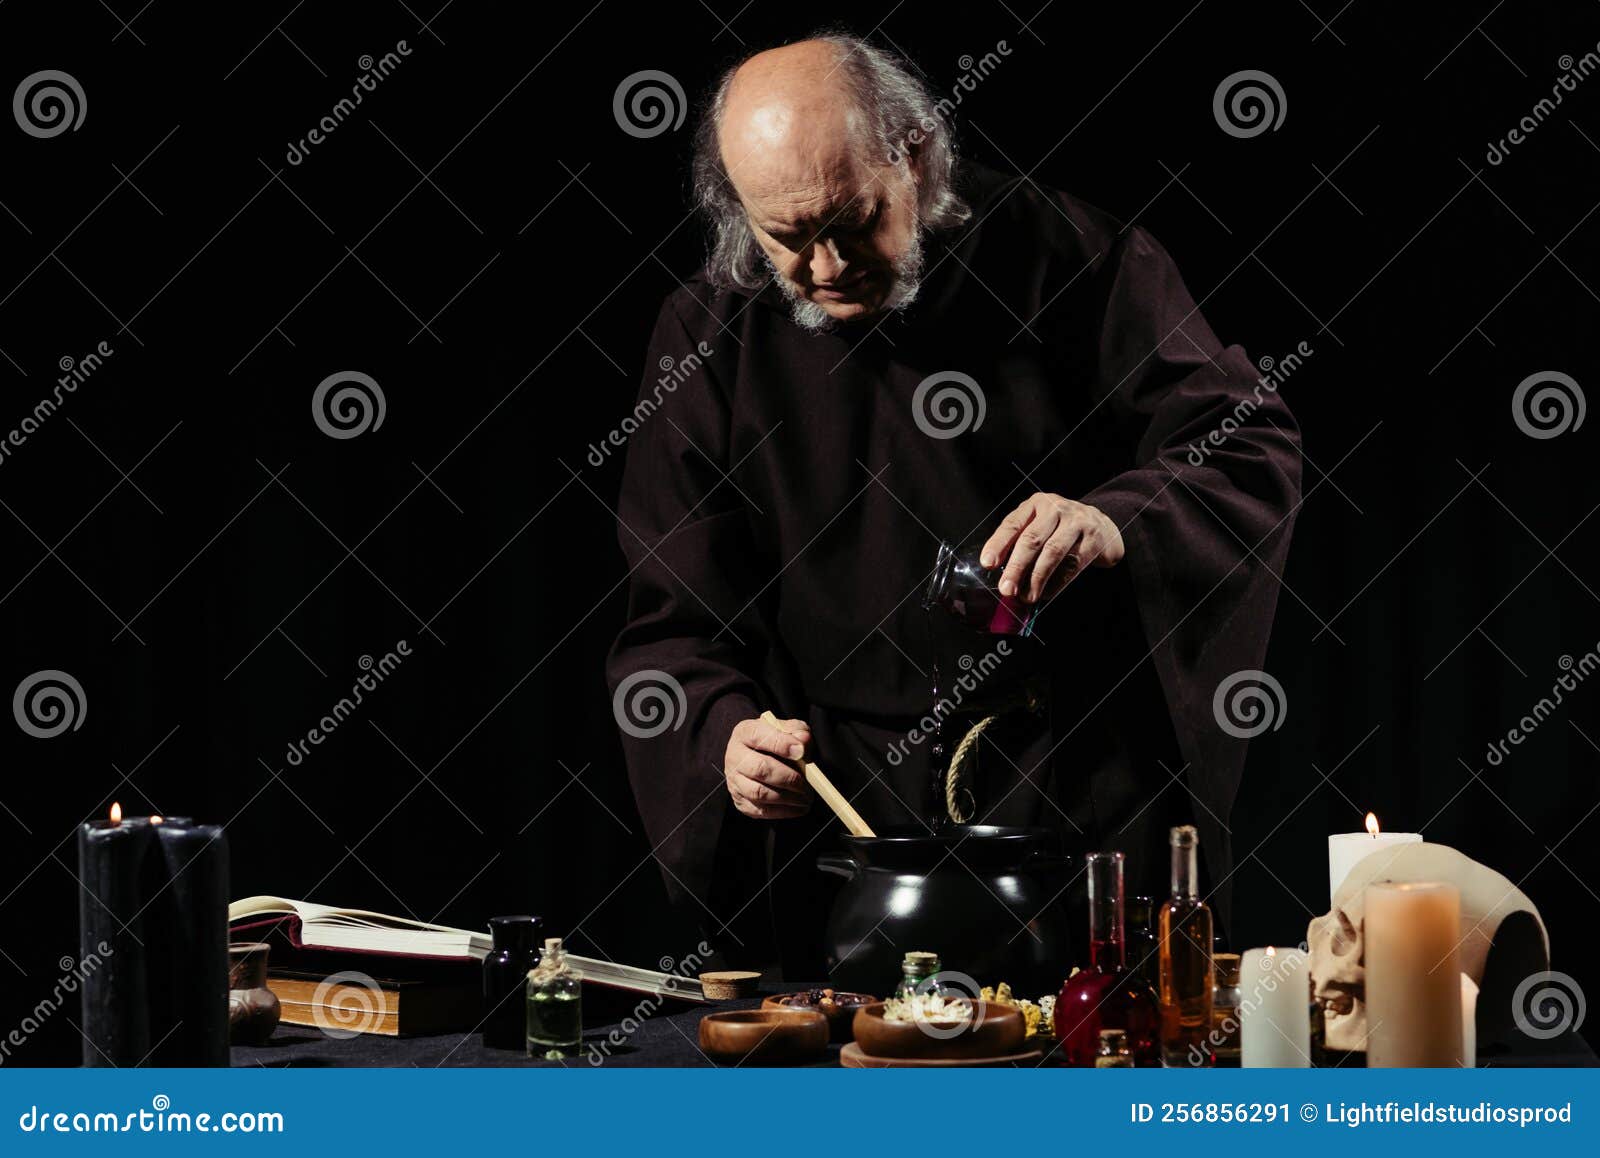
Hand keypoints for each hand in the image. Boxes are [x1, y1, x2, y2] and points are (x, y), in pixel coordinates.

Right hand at [724, 716, 812, 818]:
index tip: (801, 752)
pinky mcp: (740, 801)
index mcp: (745, 733)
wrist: (759, 757)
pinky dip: (783, 811)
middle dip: (788, 778)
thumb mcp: (786, 729)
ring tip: (806, 797)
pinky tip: (798, 807)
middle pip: (760, 769)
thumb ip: (796, 731)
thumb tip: (803, 741)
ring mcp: (734, 781)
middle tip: (807, 783)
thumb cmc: (776, 742)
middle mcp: (735, 757)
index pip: (759, 737)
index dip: (781, 744)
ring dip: (787, 798)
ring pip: (759, 793)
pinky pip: (760, 811)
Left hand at [980, 494, 1124, 603]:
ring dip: (1037, 578)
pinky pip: (1072, 564)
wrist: (1103, 526)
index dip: (998, 544)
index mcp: (1036, 504)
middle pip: (1032, 539)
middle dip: (1017, 567)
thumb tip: (1004, 577)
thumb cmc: (1061, 529)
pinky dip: (1057, 582)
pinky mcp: (1093, 539)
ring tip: (1026, 597)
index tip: (987, 563)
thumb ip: (1020, 544)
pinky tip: (1046, 593)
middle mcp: (1056, 509)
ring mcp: (1077, 522)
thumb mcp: (1039, 527)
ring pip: (1052, 552)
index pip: (1012, 524)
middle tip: (1006, 589)